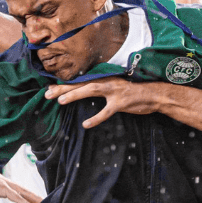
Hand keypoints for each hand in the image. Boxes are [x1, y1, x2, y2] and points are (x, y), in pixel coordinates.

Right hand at [0, 173, 41, 202]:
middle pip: (22, 190)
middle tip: (45, 202)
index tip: (35, 202)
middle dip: (34, 196)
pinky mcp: (0, 187)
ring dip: (33, 199)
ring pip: (22, 192)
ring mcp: (2, 182)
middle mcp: (2, 180)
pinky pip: (16, 197)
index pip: (16, 191)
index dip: (26, 197)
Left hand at [45, 78, 174, 128]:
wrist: (154, 94)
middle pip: (81, 83)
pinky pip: (106, 111)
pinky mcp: (122, 102)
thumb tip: (85, 92)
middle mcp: (107, 81)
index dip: (65, 84)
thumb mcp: (116, 86)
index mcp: (105, 78)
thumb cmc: (134, 91)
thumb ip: (102, 88)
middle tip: (47, 94)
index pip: (81, 80)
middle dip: (64, 88)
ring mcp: (115, 91)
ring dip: (76, 94)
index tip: (49, 88)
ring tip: (61, 101)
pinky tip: (86, 124)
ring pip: (91, 91)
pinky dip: (96, 118)